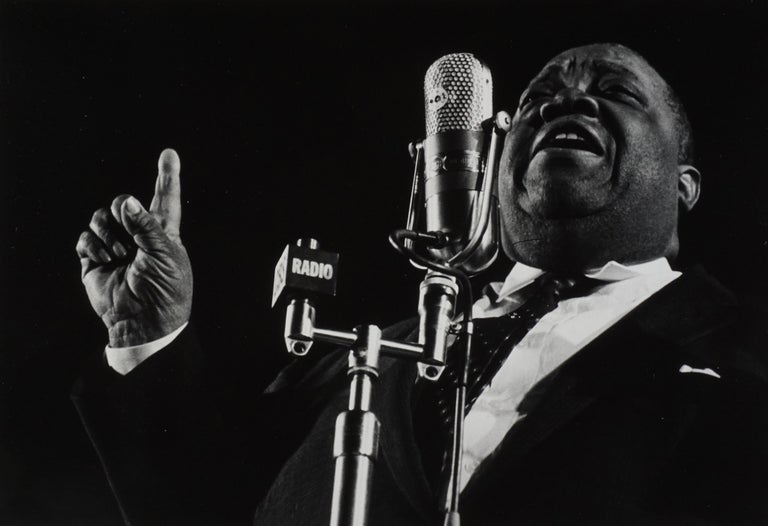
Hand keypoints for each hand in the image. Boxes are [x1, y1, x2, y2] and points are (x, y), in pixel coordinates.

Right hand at [76, 149, 192, 346]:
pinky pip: (85, 238)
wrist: (145, 321)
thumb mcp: (164, 254)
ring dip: (108, 232)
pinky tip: (106, 260)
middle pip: (124, 202)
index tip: (169, 154)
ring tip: (120, 255)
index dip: (167, 176)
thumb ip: (146, 226)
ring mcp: (115, 246)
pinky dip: (94, 246)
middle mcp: (138, 235)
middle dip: (124, 211)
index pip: (165, 198)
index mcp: (164, 232)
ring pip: (101, 217)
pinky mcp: (94, 260)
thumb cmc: (165, 289)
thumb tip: (129, 203)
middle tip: (131, 236)